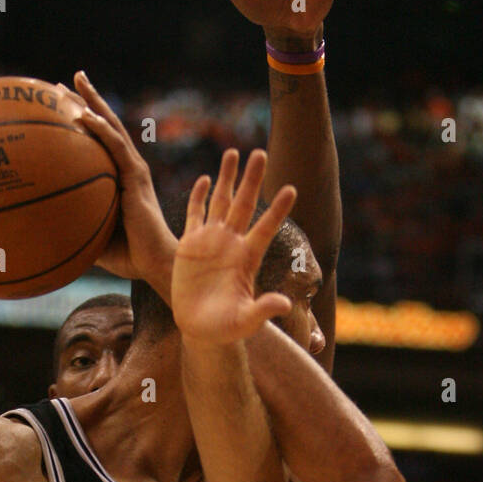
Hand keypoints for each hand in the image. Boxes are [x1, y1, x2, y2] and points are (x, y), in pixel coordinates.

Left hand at [71, 72, 176, 294]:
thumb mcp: (92, 235)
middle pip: (106, 125)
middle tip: (65, 82)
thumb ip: (74, 223)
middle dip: (87, 100)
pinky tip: (83, 114)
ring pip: (111, 126)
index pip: (102, 142)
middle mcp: (129, 167)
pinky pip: (115, 146)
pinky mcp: (136, 176)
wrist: (154, 263)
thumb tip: (41, 226)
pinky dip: (100, 128)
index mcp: (122, 178)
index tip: (62, 106)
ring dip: (92, 102)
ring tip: (75, 81)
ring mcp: (134, 169)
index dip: (85, 121)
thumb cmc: (128, 254)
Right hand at [173, 149, 293, 346]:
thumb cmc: (225, 328)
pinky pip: (195, 215)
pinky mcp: (190, 246)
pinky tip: (204, 178)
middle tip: (260, 153)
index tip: (292, 189)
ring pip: (220, 202)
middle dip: (252, 179)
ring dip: (227, 178)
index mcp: (247, 259)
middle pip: (244, 204)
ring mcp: (211, 242)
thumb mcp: (246, 321)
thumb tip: (284, 304)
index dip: (278, 209)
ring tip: (234, 152)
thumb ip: (263, 310)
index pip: (266, 228)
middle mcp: (232, 244)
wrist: (199, 329)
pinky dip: (198, 197)